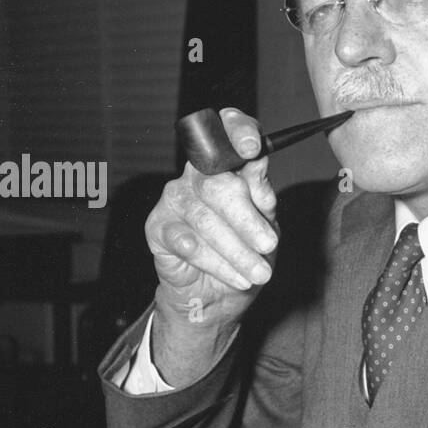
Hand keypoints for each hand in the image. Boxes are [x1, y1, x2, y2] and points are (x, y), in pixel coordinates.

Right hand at [145, 108, 278, 383]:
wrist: (220, 296)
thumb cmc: (246, 253)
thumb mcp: (268, 226)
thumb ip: (262, 197)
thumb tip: (258, 168)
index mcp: (228, 166)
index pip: (227, 131)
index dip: (237, 132)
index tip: (253, 149)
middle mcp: (197, 176)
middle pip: (218, 184)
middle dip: (247, 219)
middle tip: (269, 245)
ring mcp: (175, 199)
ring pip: (204, 218)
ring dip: (236, 250)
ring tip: (258, 273)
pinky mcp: (157, 228)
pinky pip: (185, 241)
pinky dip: (213, 261)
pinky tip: (232, 275)